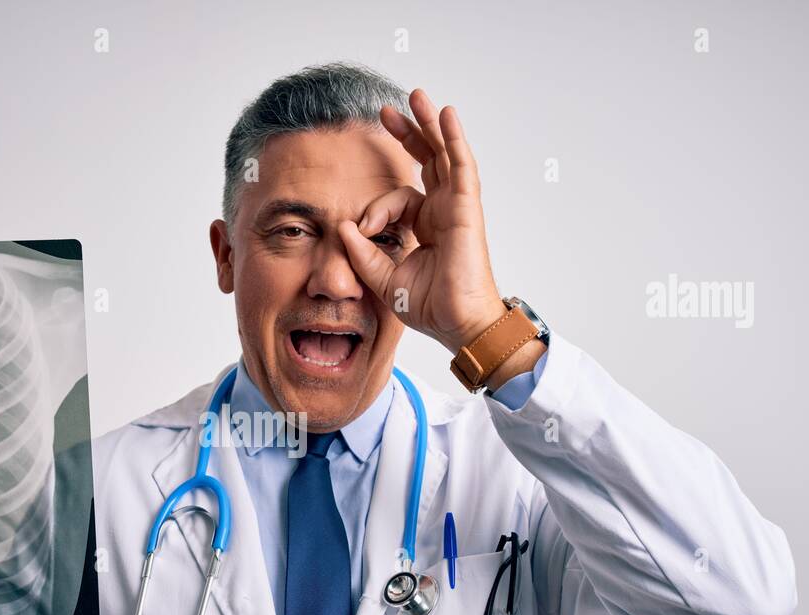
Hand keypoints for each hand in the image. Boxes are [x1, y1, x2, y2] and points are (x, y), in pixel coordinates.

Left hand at [338, 88, 507, 354]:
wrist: (455, 323)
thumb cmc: (429, 306)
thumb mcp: (383, 278)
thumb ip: (362, 253)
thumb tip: (342, 227)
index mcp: (426, 227)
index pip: (398, 198)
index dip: (375, 209)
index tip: (361, 229)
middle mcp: (442, 212)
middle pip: (427, 161)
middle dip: (408, 134)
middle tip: (387, 111)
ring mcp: (456, 207)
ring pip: (443, 155)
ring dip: (430, 125)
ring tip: (416, 96)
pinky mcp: (466, 207)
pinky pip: (461, 165)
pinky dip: (453, 138)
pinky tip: (445, 115)